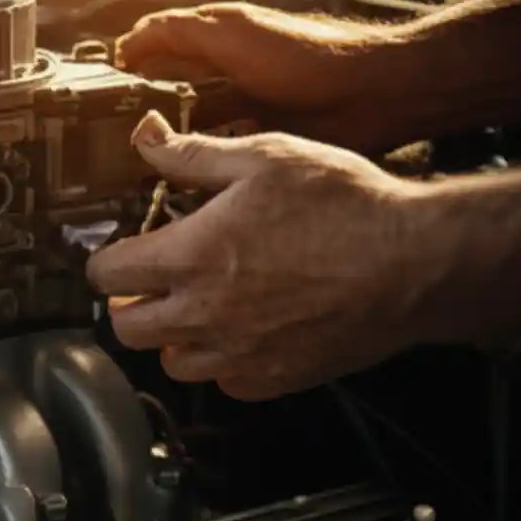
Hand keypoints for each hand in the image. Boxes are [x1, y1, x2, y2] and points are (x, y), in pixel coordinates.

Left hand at [87, 111, 443, 400]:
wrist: (414, 261)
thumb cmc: (345, 204)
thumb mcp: (265, 157)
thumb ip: (192, 154)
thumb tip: (145, 136)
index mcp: (193, 256)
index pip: (108, 273)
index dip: (105, 260)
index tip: (118, 252)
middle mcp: (206, 313)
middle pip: (127, 328)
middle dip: (128, 303)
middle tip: (149, 282)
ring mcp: (239, 353)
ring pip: (171, 363)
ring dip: (172, 337)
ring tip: (196, 305)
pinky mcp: (274, 377)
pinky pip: (222, 384)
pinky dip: (220, 363)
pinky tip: (240, 331)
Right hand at [116, 3, 415, 151]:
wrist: (369, 94)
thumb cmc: (306, 55)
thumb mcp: (229, 34)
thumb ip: (178, 33)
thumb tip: (129, 41)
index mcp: (214, 39)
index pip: (155, 48)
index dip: (127, 67)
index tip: (101, 92)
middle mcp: (224, 73)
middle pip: (167, 93)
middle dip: (145, 112)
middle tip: (117, 136)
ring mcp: (241, 108)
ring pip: (189, 128)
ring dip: (173, 141)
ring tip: (148, 160)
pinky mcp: (259, 139)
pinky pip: (219, 153)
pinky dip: (204, 161)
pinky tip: (191, 174)